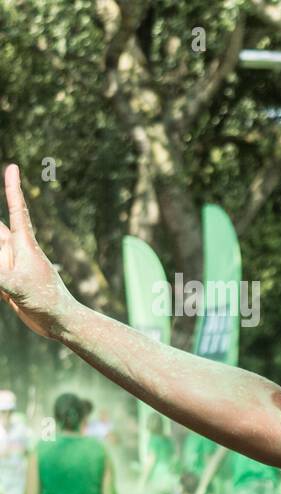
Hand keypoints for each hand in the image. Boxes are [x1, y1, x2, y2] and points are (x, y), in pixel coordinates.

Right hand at [0, 164, 77, 338]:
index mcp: (25, 245)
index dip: (13, 189)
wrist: (59, 323)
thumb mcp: (17, 286)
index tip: (12, 167)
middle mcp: (16, 251)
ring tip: (1, 254)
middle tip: (2, 197)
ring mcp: (11, 265)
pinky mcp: (7, 280)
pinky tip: (1, 263)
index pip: (17, 210)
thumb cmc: (46, 301)